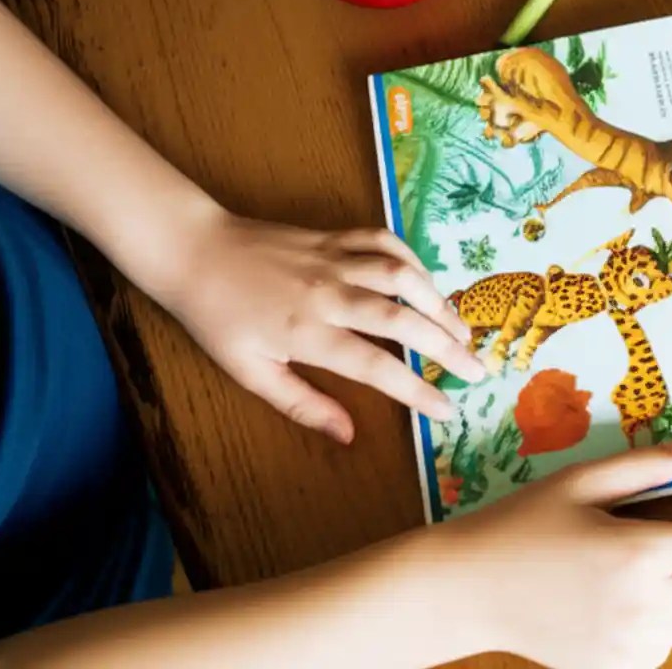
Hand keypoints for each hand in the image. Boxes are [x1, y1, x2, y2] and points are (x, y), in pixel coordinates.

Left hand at [161, 212, 484, 441]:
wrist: (194, 251)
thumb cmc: (218, 320)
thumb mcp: (251, 373)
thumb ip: (303, 404)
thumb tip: (348, 435)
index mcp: (308, 334)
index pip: (376, 367)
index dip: (417, 391)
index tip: (447, 411)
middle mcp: (329, 295)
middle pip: (403, 319)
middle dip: (447, 346)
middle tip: (478, 370)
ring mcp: (334, 260)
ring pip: (402, 275)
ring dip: (439, 302)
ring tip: (463, 329)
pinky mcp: (333, 236)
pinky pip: (384, 241)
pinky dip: (413, 261)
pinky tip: (428, 283)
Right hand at [435, 442, 671, 668]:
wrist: (469, 588)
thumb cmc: (520, 526)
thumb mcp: (577, 482)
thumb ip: (640, 466)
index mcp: (638, 553)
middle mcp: (643, 606)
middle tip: (667, 532)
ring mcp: (630, 645)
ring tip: (643, 567)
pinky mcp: (615, 668)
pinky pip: (664, 646)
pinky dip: (657, 624)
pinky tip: (622, 601)